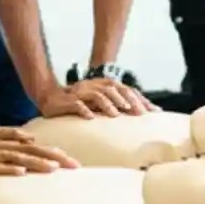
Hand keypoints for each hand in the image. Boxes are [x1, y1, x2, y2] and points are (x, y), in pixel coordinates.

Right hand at [0, 127, 78, 186]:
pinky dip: (6, 169)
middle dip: (52, 156)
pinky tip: (20, 172)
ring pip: (13, 158)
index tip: (69, 158)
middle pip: (28, 149)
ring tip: (54, 168)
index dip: (50, 150)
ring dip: (34, 163)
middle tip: (72, 165)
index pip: (29, 144)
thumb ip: (3, 138)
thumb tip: (28, 138)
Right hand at [36, 78, 158, 118]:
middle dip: (128, 101)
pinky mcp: (69, 101)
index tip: (154, 111)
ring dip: (108, 104)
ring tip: (116, 114)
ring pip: (98, 94)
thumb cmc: (79, 103)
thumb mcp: (100, 103)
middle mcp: (95, 86)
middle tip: (139, 113)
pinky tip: (91, 117)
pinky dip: (85, 110)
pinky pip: (77, 104)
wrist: (50, 98)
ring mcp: (82, 92)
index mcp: (105, 86)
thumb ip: (116, 105)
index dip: (141, 99)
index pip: (127, 90)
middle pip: (115, 89)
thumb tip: (138, 114)